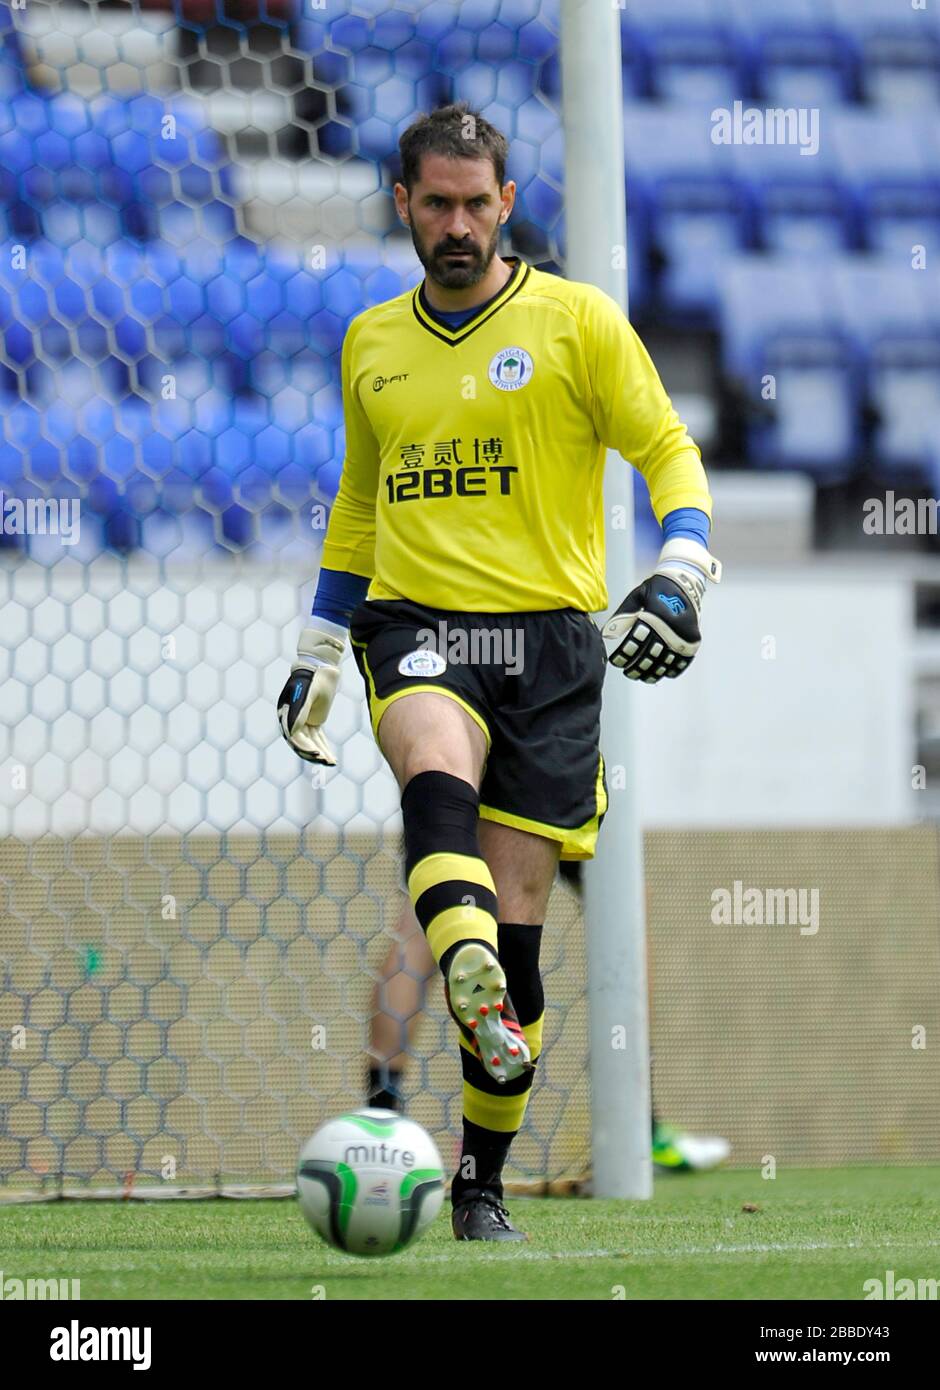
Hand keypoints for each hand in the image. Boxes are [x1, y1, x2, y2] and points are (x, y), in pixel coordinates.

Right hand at [277, 624, 346, 764]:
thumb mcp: (310, 692)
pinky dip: (324, 747)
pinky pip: (317, 738)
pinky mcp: (313, 721)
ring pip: (310, 742)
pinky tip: (331, 758)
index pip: (293, 736)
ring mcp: (302, 721)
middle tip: (325, 761)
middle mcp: (291, 719)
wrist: (321, 667)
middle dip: (313, 753)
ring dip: (320, 753)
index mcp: (286, 713)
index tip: (315, 753)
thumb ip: (301, 710)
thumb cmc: (314, 677)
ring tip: (331, 762)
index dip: (303, 746)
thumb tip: (293, 731)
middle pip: (301, 742)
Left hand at [602, 539, 720, 682]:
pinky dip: (671, 670)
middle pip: (650, 656)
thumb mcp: (637, 597)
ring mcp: (683, 636)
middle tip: (627, 672)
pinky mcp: (693, 640)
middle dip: (636, 667)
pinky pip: (682, 662)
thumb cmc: (656, 589)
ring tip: (641, 676)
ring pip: (665, 662)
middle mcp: (669, 629)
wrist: (685, 581)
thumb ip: (622, 616)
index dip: (624, 655)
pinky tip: (661, 673)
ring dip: (651, 672)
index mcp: (653, 616)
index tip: (616, 662)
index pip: (635, 642)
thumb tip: (605, 635)